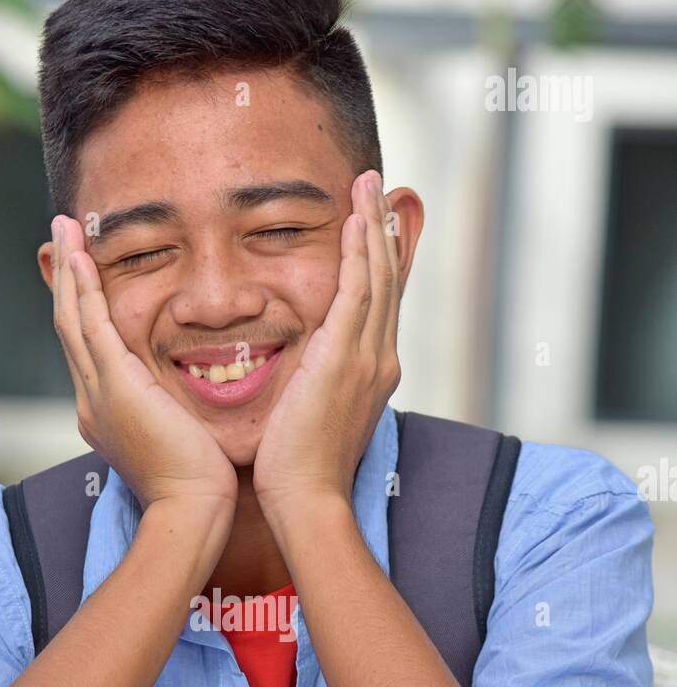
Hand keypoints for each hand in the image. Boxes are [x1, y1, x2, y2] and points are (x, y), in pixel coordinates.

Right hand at [51, 216, 238, 516]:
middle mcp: (93, 402)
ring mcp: (98, 394)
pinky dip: (84, 288)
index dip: (84, 310)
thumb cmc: (199, 488)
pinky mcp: (115, 387)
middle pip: (71, 328)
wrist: (191, 512)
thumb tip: (190, 405)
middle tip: (62, 238)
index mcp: (108, 415)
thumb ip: (177, 416)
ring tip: (64, 230)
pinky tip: (81, 256)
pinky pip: (91, 325)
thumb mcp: (181, 441)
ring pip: (74, 320)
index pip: (91, 351)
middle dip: (67, 282)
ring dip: (69, 272)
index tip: (85, 275)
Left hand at [252, 171, 400, 528]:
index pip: (378, 305)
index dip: (379, 263)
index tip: (374, 226)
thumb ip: (312, 387)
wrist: (307, 501)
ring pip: (378, 278)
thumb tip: (301, 377)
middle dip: (384, 232)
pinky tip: (357, 218)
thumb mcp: (311, 418)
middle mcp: (380, 360)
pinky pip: (359, 291)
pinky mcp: (346, 358)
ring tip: (368, 185)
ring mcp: (368, 358)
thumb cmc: (298, 472)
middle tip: (378, 188)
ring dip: (374, 227)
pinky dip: (361, 252)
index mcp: (371, 374)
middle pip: (388, 282)